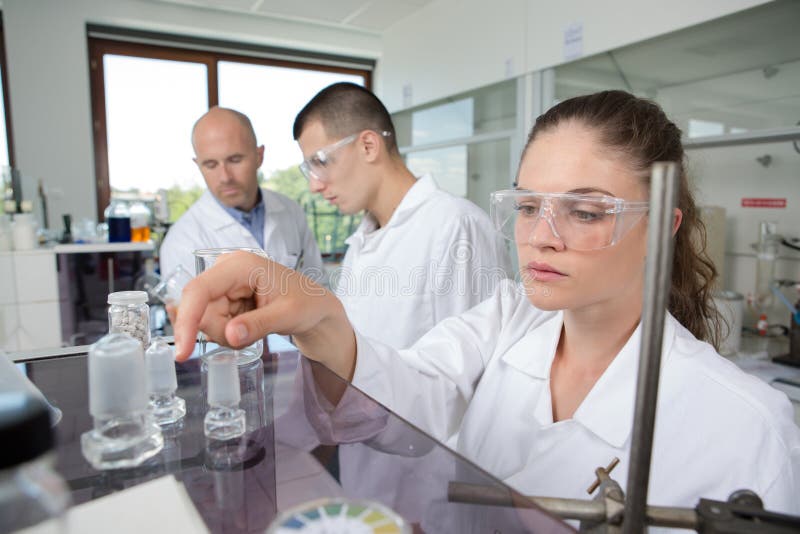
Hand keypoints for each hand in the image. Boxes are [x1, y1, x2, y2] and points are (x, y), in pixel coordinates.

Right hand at [173, 251, 354, 379]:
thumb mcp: (288, 315)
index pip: (199, 291)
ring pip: (206, 322)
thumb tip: (230, 335)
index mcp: (240, 265)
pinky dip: (231, 334)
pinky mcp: (226, 299)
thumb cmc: (309, 305)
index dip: (186, 320)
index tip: (183, 352)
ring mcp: (225, 286)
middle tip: (252, 336)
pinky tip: (250, 328)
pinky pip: (215, 325)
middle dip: (221, 332)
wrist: (317, 311)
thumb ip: (258, 325)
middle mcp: (227, 271)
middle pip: (200, 311)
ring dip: (228, 335)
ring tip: (258, 329)